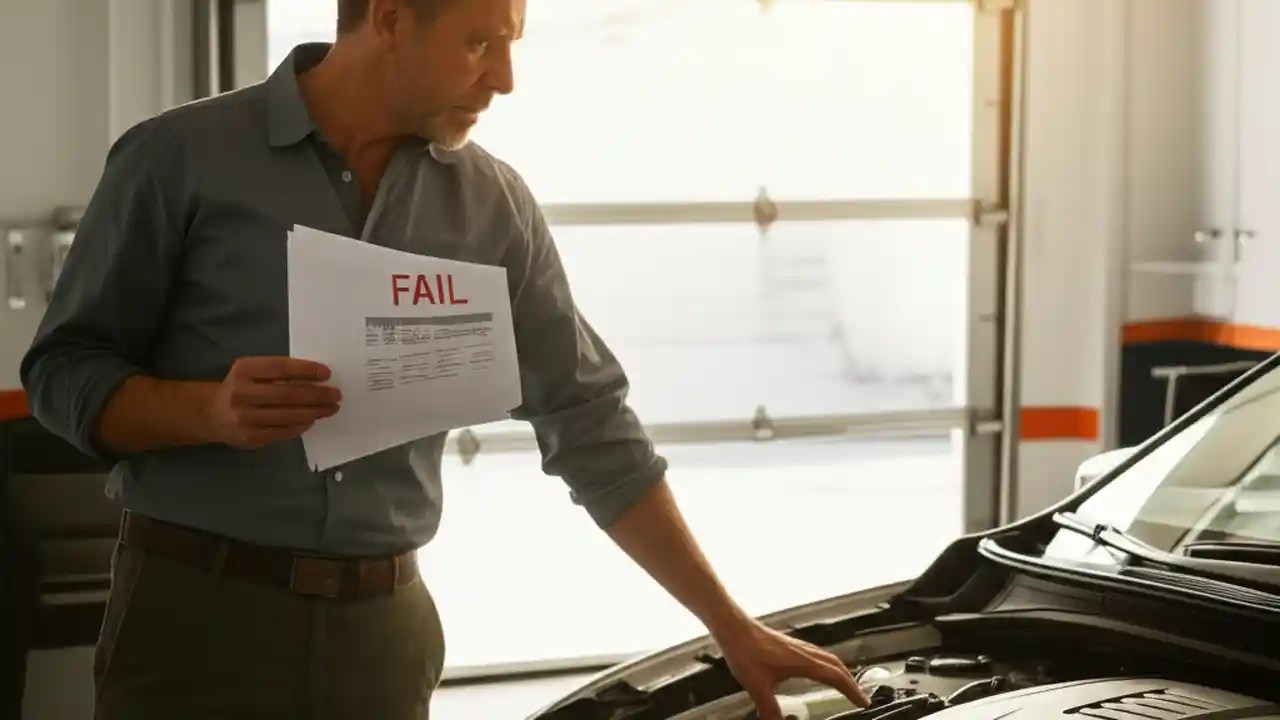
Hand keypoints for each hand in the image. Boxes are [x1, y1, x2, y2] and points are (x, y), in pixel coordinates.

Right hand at [208, 357, 341, 448]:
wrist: (210, 413)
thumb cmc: (240, 387)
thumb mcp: (251, 372)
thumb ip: (276, 372)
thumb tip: (316, 378)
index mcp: (244, 370)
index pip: (281, 368)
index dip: (306, 370)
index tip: (327, 373)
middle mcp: (242, 393)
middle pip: (288, 394)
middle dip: (317, 395)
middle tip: (336, 395)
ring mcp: (245, 418)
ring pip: (288, 415)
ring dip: (315, 412)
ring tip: (330, 408)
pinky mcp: (250, 437)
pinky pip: (283, 432)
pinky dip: (301, 426)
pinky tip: (312, 420)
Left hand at [714, 617, 868, 718]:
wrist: (733, 627)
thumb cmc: (745, 651)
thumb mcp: (758, 686)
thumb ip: (769, 709)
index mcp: (804, 662)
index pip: (836, 677)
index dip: (852, 690)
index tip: (863, 702)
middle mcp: (806, 652)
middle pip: (837, 666)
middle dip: (851, 682)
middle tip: (859, 697)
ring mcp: (798, 646)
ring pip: (828, 658)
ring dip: (840, 671)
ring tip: (845, 685)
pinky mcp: (790, 645)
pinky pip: (818, 654)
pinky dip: (827, 664)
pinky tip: (818, 671)